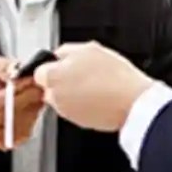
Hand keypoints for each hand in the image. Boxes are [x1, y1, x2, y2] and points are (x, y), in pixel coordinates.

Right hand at [0, 55, 45, 149]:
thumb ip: (3, 68)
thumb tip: (19, 70)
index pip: (2, 101)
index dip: (21, 90)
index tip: (33, 80)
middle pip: (13, 115)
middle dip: (31, 99)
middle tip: (41, 87)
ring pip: (20, 126)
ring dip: (33, 111)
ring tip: (36, 97)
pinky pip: (21, 136)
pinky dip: (29, 122)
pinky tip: (29, 110)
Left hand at [34, 42, 154, 131]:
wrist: (133, 103)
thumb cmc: (114, 76)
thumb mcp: (88, 48)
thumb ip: (65, 50)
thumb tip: (59, 54)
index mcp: (51, 77)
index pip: (38, 72)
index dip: (53, 66)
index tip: (64, 64)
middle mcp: (55, 98)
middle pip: (50, 87)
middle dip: (62, 80)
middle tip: (82, 72)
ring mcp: (66, 113)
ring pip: (63, 99)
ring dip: (73, 92)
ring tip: (95, 83)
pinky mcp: (80, 123)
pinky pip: (76, 110)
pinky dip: (84, 104)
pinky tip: (99, 95)